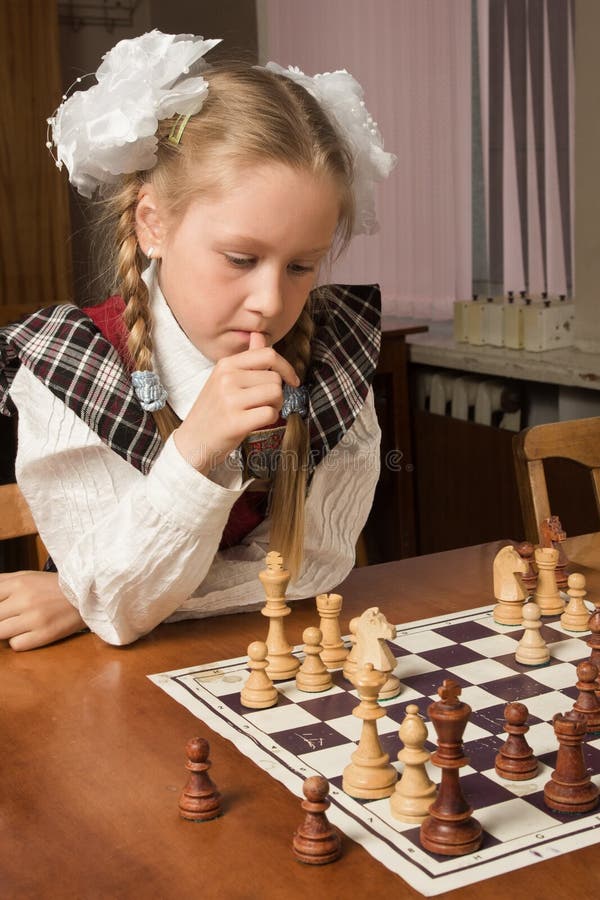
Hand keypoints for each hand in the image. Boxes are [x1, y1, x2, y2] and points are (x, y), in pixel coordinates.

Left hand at [0, 571, 85, 650]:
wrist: (86, 595)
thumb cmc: (51, 586)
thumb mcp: (26, 575)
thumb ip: (1, 581)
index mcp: (19, 583)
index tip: (2, 611)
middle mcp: (25, 599)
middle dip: (0, 619)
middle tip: (9, 618)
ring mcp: (35, 618)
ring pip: (0, 633)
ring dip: (5, 631)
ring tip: (15, 626)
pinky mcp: (45, 634)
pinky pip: (16, 645)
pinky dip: (18, 641)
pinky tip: (28, 633)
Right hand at [174, 331, 298, 472]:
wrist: (193, 441)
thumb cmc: (213, 411)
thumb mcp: (224, 379)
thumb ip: (246, 359)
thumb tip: (259, 335)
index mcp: (226, 364)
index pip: (267, 354)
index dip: (287, 367)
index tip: (292, 380)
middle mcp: (227, 378)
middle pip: (275, 378)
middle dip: (277, 393)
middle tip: (263, 404)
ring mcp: (230, 399)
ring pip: (276, 394)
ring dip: (275, 406)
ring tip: (258, 412)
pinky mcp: (235, 421)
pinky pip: (270, 413)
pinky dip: (270, 419)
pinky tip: (256, 422)